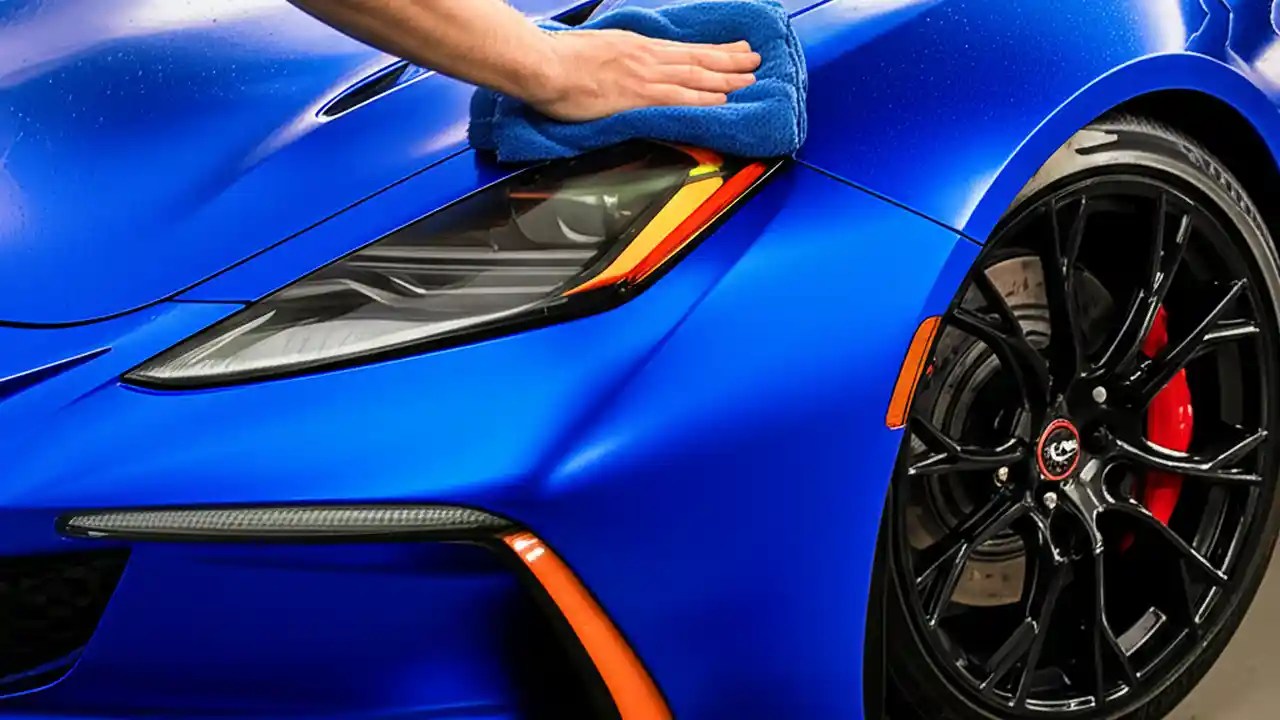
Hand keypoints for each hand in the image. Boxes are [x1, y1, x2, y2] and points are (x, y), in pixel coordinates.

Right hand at [523, 30, 760, 121]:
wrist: (543, 64)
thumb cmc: (560, 59)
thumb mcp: (596, 47)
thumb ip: (616, 57)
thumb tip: (623, 64)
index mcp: (636, 47)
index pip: (684, 49)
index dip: (713, 51)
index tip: (733, 51)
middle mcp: (647, 57)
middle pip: (697, 59)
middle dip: (729, 61)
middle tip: (754, 62)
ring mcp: (644, 76)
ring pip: (696, 76)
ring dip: (726, 78)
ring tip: (750, 80)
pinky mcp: (638, 95)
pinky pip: (679, 97)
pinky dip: (703, 98)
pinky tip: (721, 100)